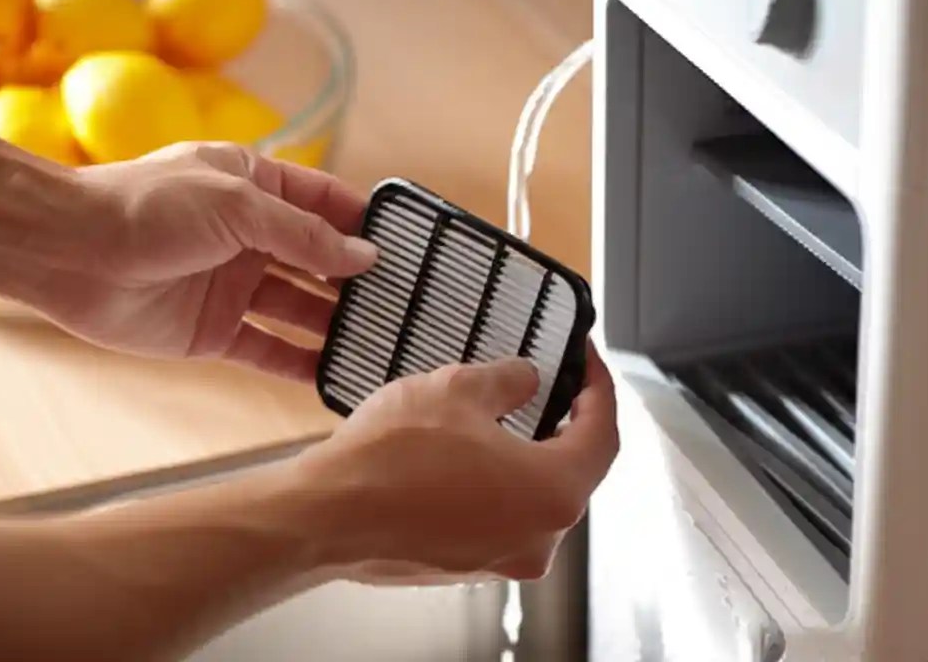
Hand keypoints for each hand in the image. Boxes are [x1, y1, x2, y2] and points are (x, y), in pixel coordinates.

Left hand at [39, 141, 377, 379]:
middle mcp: (249, 236)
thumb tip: (363, 257)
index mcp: (254, 186)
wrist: (66, 253)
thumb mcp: (237, 205)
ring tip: (385, 343)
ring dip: (338, 325)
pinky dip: (301, 363)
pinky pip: (269, 349)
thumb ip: (303, 234)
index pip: (326, 203)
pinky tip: (336, 375)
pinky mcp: (214, 331)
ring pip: (301, 308)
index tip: (411, 248)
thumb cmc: (146, 208)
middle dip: (359, 281)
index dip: (365, 224)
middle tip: (408, 304)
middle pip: (319, 261)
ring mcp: (233, 285)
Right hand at [292, 340, 618, 582]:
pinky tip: (464, 452)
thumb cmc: (391, 459)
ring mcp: (502, 559)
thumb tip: (526, 379)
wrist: (325, 516)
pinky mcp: (466, 566)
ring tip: (501, 411)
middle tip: (552, 382)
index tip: (586, 361)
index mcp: (554, 493)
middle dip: (564, 422)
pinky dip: (493, 483)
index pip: (603, 433)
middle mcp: (539, 538)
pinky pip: (497, 517)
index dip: (599, 388)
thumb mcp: (458, 389)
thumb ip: (509, 379)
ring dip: (524, 453)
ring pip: (532, 496)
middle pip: (573, 470)